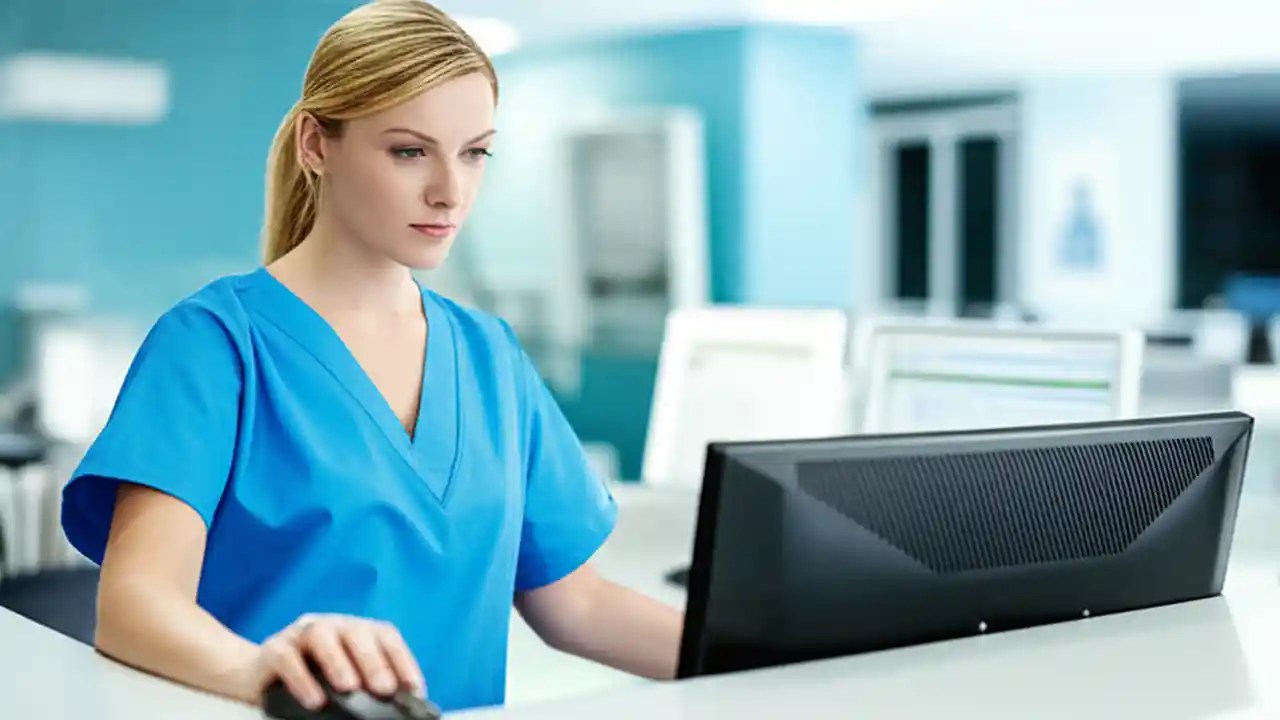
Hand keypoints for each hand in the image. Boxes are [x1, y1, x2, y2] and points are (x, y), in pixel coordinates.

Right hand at [249, 613, 425, 709]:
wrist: (257, 675)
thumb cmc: (313, 680)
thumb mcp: (345, 680)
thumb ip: (368, 686)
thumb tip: (402, 706)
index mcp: (355, 631)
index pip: (385, 635)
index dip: (402, 659)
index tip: (414, 688)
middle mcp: (331, 626)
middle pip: (356, 632)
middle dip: (373, 660)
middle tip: (384, 689)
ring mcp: (300, 634)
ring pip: (320, 635)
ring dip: (338, 661)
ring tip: (349, 688)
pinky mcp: (273, 649)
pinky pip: (286, 657)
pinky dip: (301, 678)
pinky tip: (314, 700)